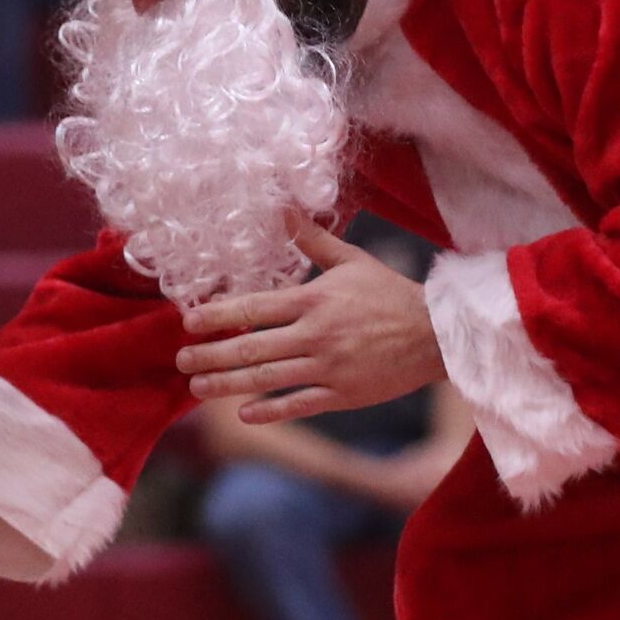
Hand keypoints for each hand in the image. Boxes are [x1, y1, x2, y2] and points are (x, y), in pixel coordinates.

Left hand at [177, 220, 446, 425]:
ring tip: (196, 387)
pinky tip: (244, 413)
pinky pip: (300, 405)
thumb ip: (312, 239)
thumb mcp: (351, 260)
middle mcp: (317, 334)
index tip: (188, 321)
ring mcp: (330, 367)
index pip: (255, 306)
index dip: (218, 315)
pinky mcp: (344, 395)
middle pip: (252, 346)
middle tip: (181, 360)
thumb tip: (281, 207)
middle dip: (211, 354)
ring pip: (268, 378)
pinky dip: (271, 409)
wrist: (439, 334)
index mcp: (315, 299)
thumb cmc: (390, 294)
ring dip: (227, 383)